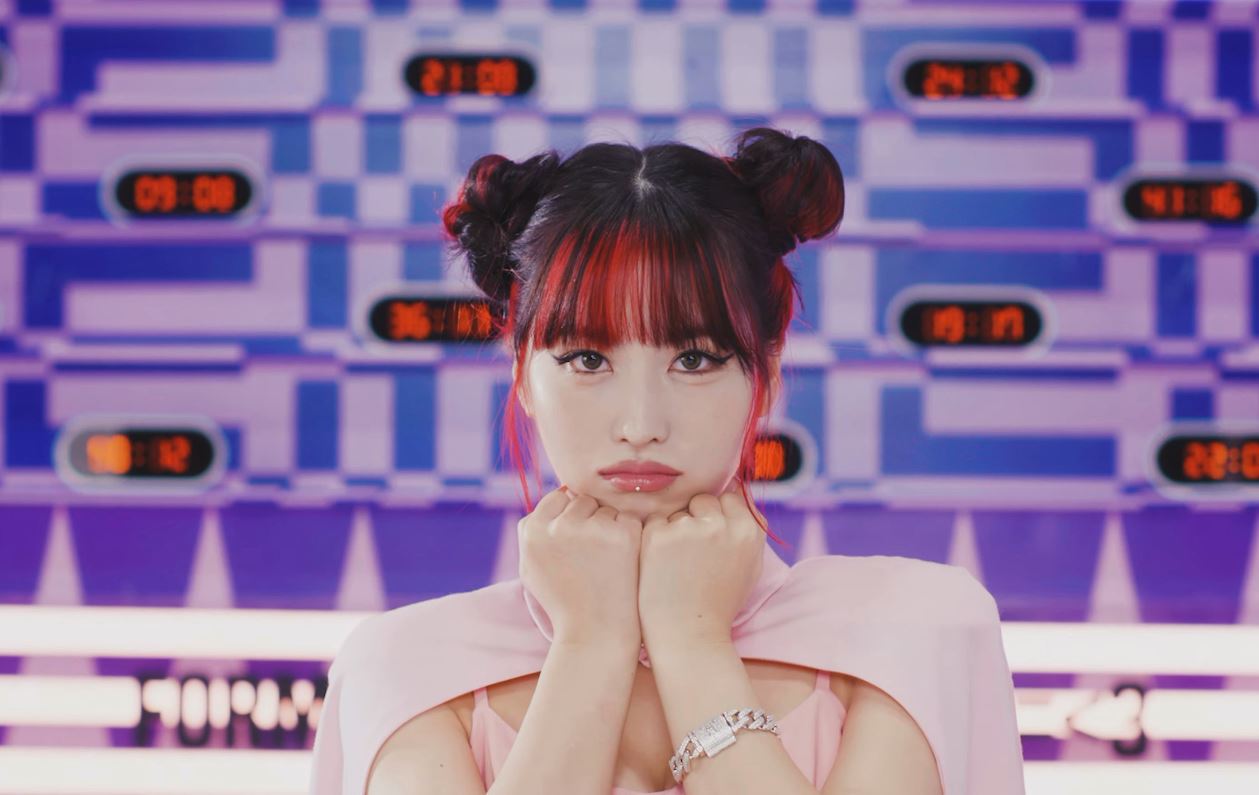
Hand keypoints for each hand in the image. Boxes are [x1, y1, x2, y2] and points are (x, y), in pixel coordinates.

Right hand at [517, 485, 643, 647]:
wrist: (596, 631)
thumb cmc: (563, 601)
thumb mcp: (531, 568)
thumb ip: (534, 531)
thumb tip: (556, 496)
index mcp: (533, 531)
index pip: (557, 498)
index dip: (568, 516)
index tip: (576, 540)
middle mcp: (560, 526)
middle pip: (581, 501)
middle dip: (588, 519)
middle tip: (591, 555)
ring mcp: (593, 528)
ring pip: (605, 509)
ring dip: (608, 525)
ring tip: (604, 561)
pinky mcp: (623, 534)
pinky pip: (627, 518)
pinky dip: (628, 534)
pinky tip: (622, 561)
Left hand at [636, 478, 766, 650]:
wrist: (688, 635)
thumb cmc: (719, 604)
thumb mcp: (750, 566)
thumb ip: (748, 528)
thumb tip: (736, 488)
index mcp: (748, 531)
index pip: (730, 497)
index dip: (719, 516)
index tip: (712, 538)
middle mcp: (721, 525)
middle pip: (703, 499)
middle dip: (696, 518)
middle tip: (692, 554)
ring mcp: (688, 528)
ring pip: (678, 512)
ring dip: (675, 530)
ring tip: (677, 566)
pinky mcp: (657, 536)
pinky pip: (655, 522)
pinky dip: (654, 540)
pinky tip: (660, 566)